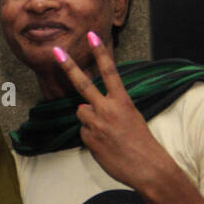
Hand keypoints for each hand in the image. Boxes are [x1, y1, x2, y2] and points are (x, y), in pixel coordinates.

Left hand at [56, 34, 168, 191]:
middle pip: (82, 84)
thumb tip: (91, 109)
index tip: (91, 35)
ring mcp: (95, 123)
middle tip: (56, 51)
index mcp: (122, 101)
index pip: (110, 71)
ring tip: (106, 132)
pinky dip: (91, 136)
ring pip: (81, 112)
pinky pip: (83, 131)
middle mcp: (107, 109)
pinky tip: (104, 144)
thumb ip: (112, 108)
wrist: (147, 167)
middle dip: (68, 66)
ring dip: (89, 119)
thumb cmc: (142, 143)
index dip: (100, 53)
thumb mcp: (131, 118)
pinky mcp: (88, 138)